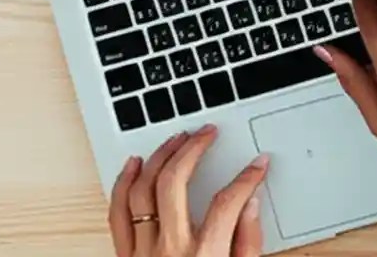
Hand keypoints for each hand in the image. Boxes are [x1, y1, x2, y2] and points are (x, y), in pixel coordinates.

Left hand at [108, 125, 267, 256]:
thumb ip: (248, 242)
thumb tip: (250, 204)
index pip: (228, 202)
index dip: (247, 177)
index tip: (258, 165)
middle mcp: (169, 250)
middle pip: (176, 182)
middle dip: (194, 149)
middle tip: (208, 133)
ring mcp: (142, 252)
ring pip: (143, 189)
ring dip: (160, 157)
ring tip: (176, 138)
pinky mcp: (124, 256)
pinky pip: (117, 211)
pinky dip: (124, 182)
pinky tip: (136, 163)